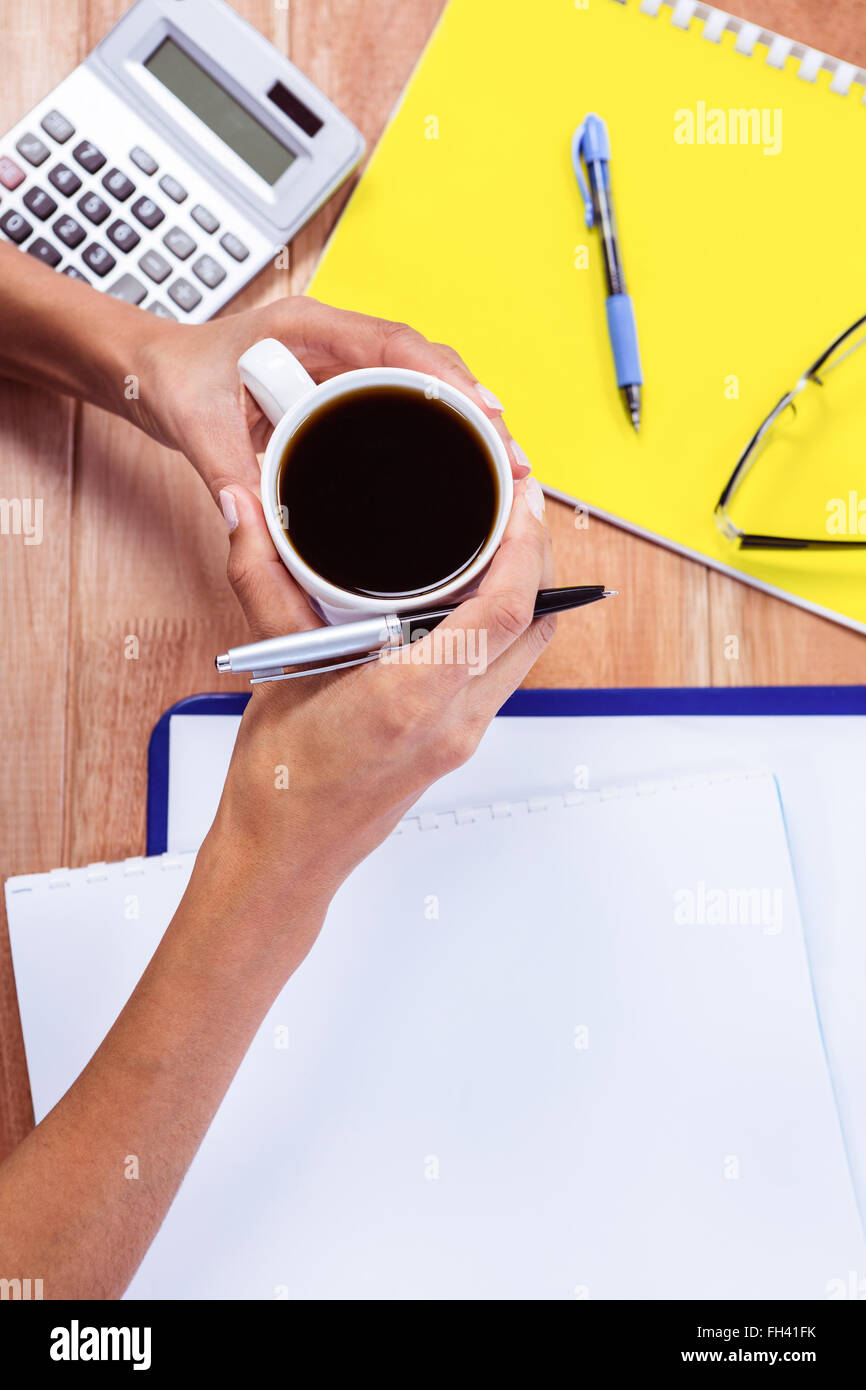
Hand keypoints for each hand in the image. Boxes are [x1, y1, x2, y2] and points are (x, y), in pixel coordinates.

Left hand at [132, 297, 530, 504]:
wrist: (154, 371)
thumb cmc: (176, 379)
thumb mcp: (195, 426)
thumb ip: (223, 471)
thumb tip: (249, 516)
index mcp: (305, 327)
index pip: (393, 343)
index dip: (445, 378)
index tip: (482, 411)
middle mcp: (334, 339)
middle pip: (424, 363)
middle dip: (474, 404)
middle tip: (509, 455)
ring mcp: (343, 362)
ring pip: (421, 381)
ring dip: (465, 417)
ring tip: (503, 462)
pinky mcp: (344, 388)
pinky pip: (403, 401)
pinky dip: (439, 427)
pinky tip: (464, 458)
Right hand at [195, 473, 553, 962]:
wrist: (285, 857)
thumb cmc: (280, 784)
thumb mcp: (275, 669)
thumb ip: (265, 581)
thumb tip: (246, 510)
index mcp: (413, 697)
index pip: (506, 611)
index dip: (526, 545)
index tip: (520, 495)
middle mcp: (454, 719)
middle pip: (536, 624)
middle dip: (538, 554)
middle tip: (517, 498)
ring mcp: (464, 735)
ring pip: (527, 650)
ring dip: (527, 590)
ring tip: (501, 535)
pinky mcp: (458, 742)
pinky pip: (503, 672)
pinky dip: (504, 624)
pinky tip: (472, 595)